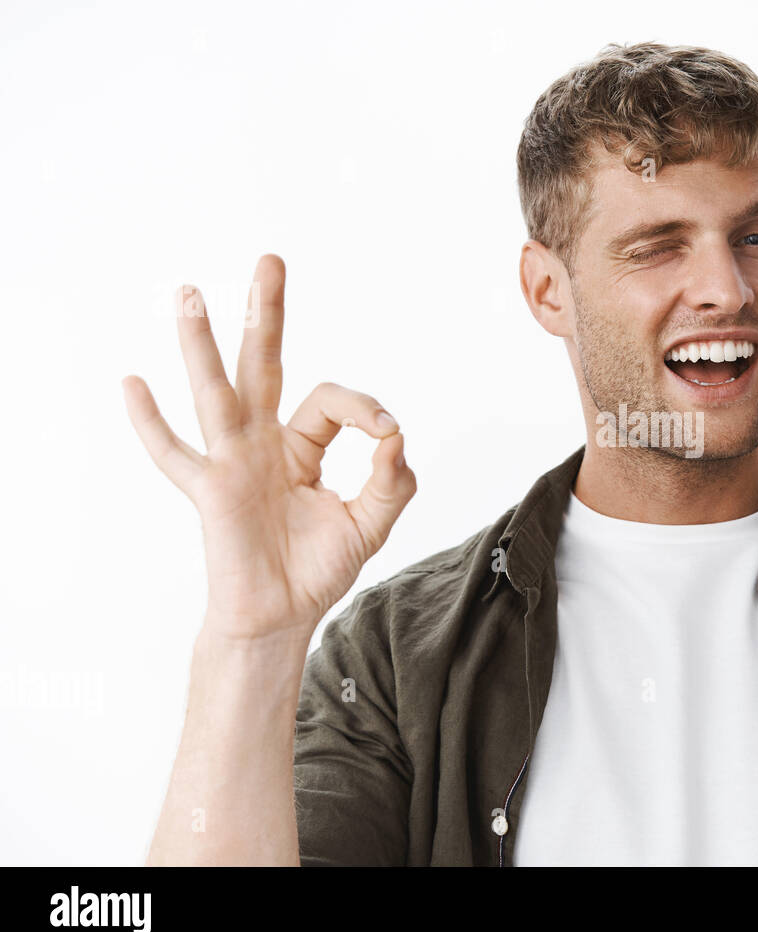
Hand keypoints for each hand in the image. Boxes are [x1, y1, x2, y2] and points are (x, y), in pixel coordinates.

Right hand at [122, 254, 416, 643]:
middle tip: (270, 261)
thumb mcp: (370, 523)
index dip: (364, 410)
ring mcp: (232, 463)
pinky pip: (174, 455)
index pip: (330, 401)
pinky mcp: (210, 492)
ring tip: (189, 292)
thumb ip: (391, 483)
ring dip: (202, 344)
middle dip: (267, 315)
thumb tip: (397, 439)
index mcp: (300, 447)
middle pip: (264, 366)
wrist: (280, 616)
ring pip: (216, 393)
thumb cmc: (317, 568)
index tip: (387, 435)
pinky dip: (151, 423)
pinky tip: (132, 383)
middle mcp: (262, 443)